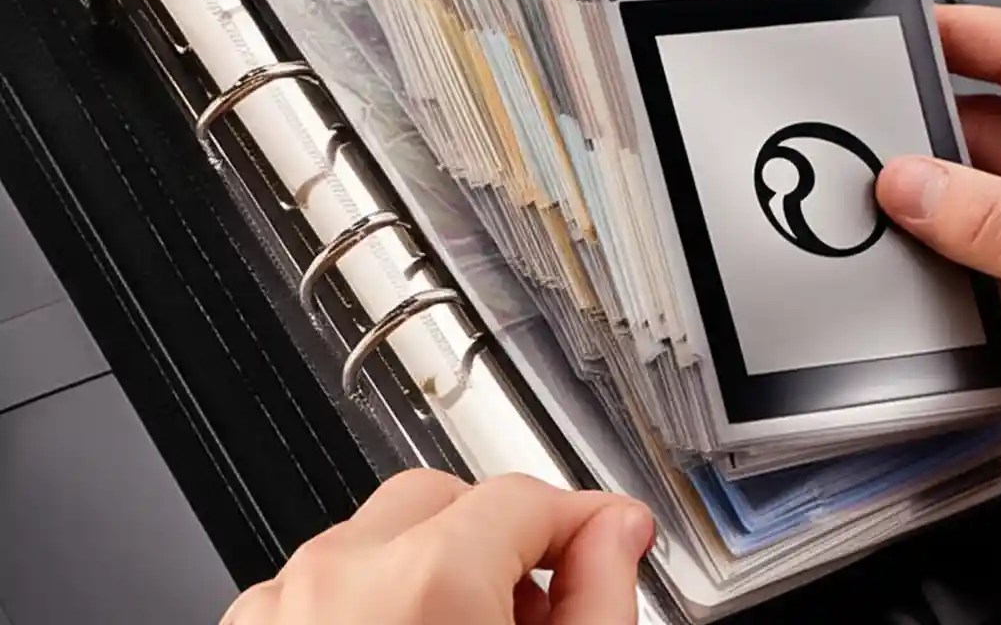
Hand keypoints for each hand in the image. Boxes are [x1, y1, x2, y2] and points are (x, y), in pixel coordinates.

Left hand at [220, 470, 653, 624]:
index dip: (582, 518)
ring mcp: (279, 607)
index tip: (607, 542)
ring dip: (431, 570)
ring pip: (377, 535)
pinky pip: (320, 578)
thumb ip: (599, 600)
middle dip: (497, 542)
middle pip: (444, 499)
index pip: (526, 495)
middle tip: (539, 612)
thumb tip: (615, 535)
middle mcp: (337, 580)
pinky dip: (368, 600)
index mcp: (428, 585)